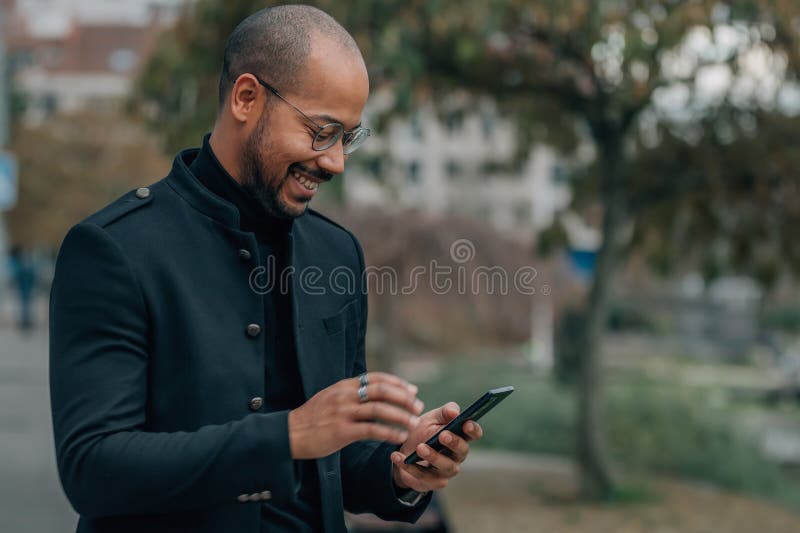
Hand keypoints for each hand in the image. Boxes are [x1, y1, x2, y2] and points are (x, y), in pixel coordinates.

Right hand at [288, 372, 424, 458]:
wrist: (290, 433)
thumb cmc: (312, 418)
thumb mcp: (330, 397)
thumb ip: (350, 393)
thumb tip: (372, 392)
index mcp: (344, 386)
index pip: (376, 378)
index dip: (397, 383)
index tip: (412, 390)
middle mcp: (345, 395)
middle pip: (381, 390)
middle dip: (403, 397)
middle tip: (418, 405)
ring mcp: (343, 412)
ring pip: (379, 409)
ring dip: (400, 415)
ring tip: (413, 422)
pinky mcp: (341, 431)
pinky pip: (371, 430)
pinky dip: (389, 432)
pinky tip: (399, 437)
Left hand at [390, 402, 483, 491]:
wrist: (404, 451)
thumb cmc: (422, 431)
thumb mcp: (431, 418)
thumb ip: (444, 413)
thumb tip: (455, 411)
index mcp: (460, 436)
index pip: (473, 433)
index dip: (473, 429)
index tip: (466, 424)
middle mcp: (457, 455)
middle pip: (462, 451)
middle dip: (453, 443)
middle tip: (442, 435)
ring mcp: (446, 470)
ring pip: (445, 466)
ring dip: (433, 457)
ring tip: (420, 447)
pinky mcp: (433, 482)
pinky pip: (423, 476)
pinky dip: (409, 466)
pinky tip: (397, 456)